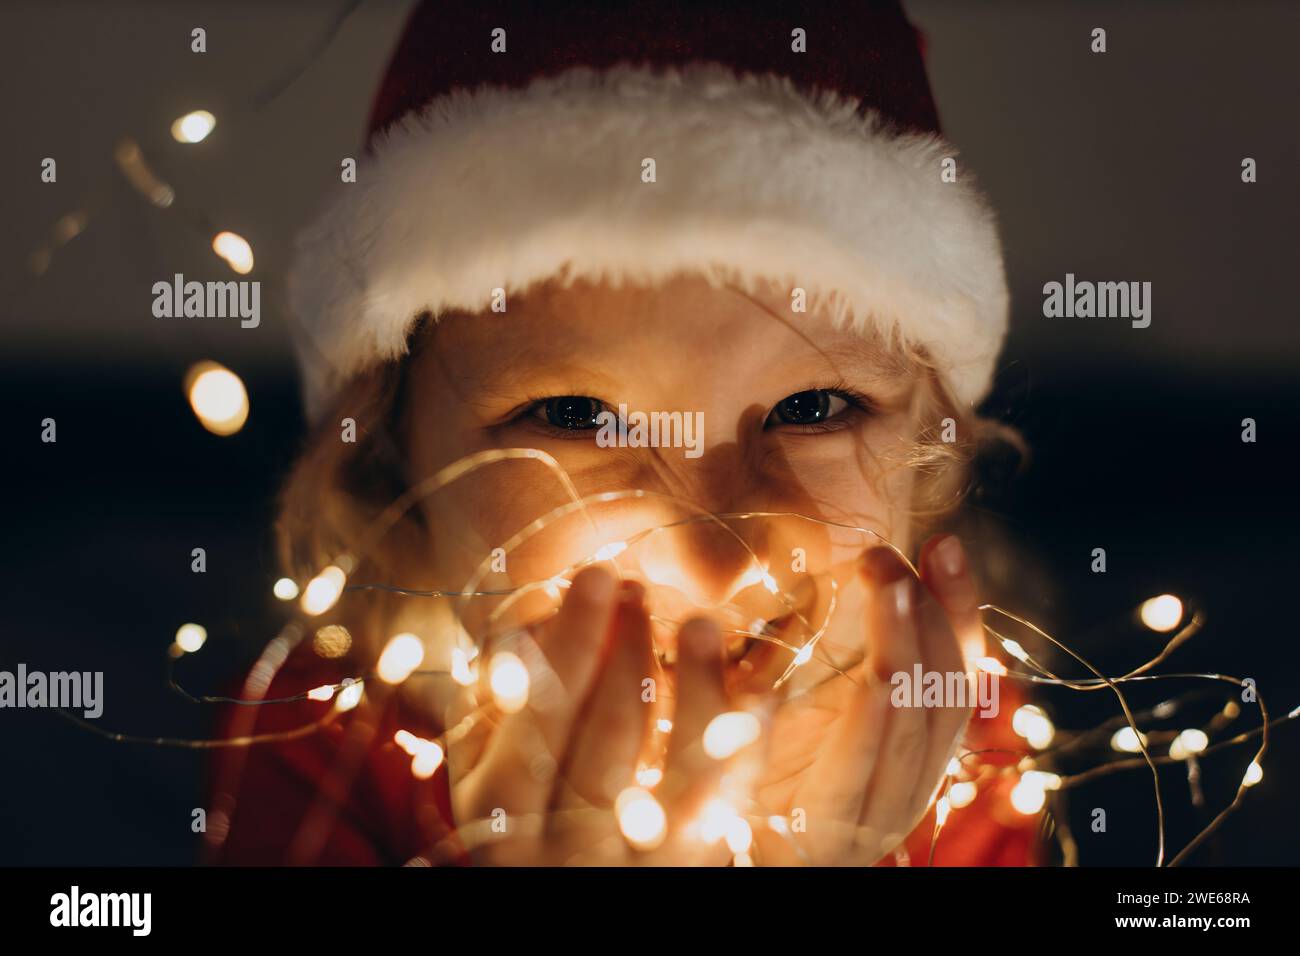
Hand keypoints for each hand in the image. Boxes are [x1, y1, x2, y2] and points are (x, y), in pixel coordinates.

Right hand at [446, 566, 759, 864]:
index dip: (570, 641)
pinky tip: (754, 693)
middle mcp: (553, 846)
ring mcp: (619, 867)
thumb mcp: (492, 767)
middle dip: (628, 650)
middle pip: (601, 736)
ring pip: (670, 770)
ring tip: (700, 625)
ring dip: (693, 685)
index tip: (595, 575)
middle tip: (637, 587)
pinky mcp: (680, 876)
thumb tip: (532, 619)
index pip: (533, 716)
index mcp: (495, 807)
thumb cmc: (530, 814)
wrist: (570, 889)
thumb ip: (500, 705)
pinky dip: (740, 744)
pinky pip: (720, 806)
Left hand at [752, 535, 983, 864]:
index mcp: (906, 751)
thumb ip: (823, 649)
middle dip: (925, 616)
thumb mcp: (788, 698)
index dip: (958, 607)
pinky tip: (878, 677)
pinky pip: (858, 777)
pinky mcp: (829, 840)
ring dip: (906, 653)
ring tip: (893, 589)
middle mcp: (905, 785)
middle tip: (888, 556)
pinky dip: (872, 724)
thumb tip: (853, 564)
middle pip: (943, 694)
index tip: (942, 543)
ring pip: (913, 731)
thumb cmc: (744, 771)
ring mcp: (874, 819)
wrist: (708, 855)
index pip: (955, 672)